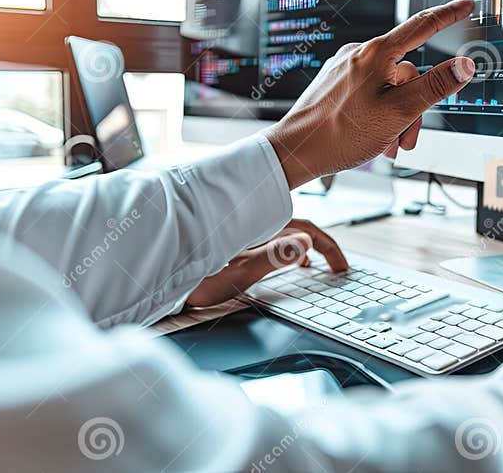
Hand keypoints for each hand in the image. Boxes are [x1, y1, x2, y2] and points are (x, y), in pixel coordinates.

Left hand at [185, 219, 345, 308]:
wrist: (160, 278)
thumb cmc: (192, 279)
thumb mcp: (238, 273)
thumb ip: (274, 257)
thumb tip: (306, 243)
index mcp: (259, 227)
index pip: (307, 231)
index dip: (330, 248)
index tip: (342, 267)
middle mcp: (253, 223)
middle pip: (298, 229)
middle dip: (321, 246)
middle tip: (336, 266)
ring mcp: (243, 230)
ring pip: (283, 232)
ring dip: (303, 247)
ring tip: (313, 265)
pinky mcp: (233, 238)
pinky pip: (268, 237)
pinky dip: (282, 247)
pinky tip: (279, 261)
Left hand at [266, 0, 476, 188]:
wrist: (295, 151)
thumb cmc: (341, 133)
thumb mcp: (399, 112)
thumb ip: (435, 87)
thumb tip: (463, 65)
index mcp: (376, 54)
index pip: (422, 26)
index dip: (448, 15)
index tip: (466, 5)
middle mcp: (358, 54)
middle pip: (407, 73)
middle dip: (414, 107)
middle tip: (407, 139)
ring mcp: (345, 69)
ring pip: (389, 87)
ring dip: (396, 117)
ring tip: (387, 144)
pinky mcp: (336, 84)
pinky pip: (369, 93)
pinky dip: (378, 114)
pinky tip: (373, 138)